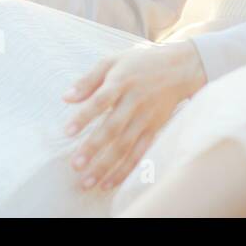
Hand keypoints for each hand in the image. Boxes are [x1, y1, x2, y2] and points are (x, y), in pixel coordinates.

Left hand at [63, 41, 207, 191]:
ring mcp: (146, 117)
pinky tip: (109, 184)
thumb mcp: (113, 61)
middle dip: (94, 148)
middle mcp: (134, 101)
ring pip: (126, 146)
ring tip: (87, 182)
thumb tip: (65, 98)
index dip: (84, 116)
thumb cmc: (140, 64)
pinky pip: (140, 153)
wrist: (180, 68)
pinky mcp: (154, 129)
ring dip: (106, 166)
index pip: (101, 100)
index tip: (67, 132)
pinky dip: (126, 170)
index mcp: (121, 82)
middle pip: (113, 128)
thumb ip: (88, 80)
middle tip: (75, 165)